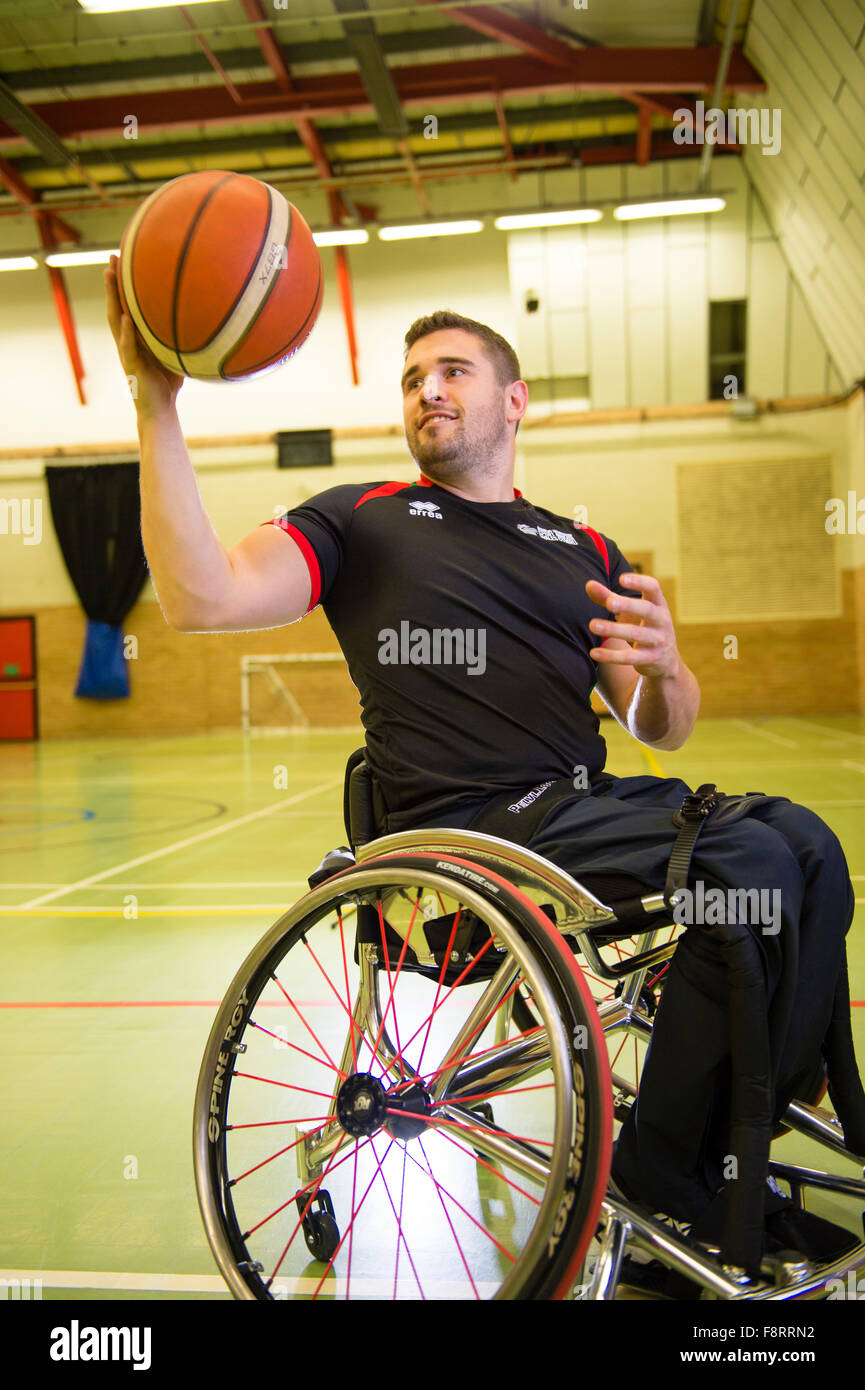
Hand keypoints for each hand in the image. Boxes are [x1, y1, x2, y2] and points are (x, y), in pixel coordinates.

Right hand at [105, 254, 183, 416]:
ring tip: (110, 276)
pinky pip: (127, 348)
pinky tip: (127, 319)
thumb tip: (208, 317)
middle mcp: (127, 341)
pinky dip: (126, 334)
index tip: (125, 258)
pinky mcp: (132, 367)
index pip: (127, 304)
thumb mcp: (176, 353)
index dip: (125, 283)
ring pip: (114, 320)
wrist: (160, 410)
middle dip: (113, 281)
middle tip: (111, 256)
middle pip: (116, 305)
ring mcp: (126, 353)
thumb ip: (183, 336)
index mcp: (136, 337)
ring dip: (112, 298)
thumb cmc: (169, 382)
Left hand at [586, 573, 680, 680]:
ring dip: (613, 629)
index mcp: (658, 603)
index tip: (621, 578)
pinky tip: (594, 653)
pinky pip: (630, 657)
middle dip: (628, 605)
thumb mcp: (631, 611)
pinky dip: (611, 656)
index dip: (639, 582)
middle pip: (646, 610)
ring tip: (592, 625)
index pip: (653, 588)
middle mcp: (662, 620)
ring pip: (636, 634)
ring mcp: (658, 640)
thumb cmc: (644, 626)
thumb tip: (588, 584)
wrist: (666, 660)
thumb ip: (609, 597)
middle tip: (609, 602)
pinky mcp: (650, 658)